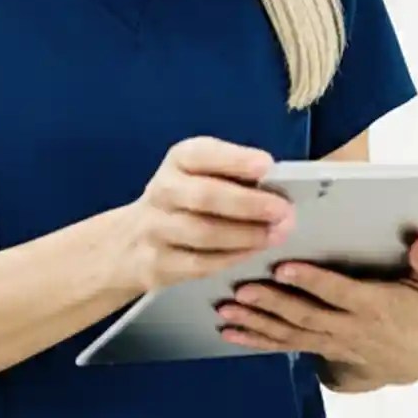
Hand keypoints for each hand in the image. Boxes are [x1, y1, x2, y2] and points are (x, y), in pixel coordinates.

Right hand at [118, 137, 295, 291]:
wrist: (134, 239)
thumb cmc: (187, 201)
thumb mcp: (202, 176)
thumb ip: (233, 176)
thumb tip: (278, 186)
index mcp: (179, 161)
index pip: (202, 154)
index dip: (235, 159)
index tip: (267, 165)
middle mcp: (163, 190)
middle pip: (205, 196)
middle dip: (248, 203)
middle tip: (283, 210)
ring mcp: (156, 229)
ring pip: (203, 233)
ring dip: (245, 235)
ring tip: (275, 235)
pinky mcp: (158, 263)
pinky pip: (198, 264)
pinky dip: (231, 258)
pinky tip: (253, 253)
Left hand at [218, 238, 417, 390]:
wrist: (416, 358)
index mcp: (373, 306)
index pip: (339, 293)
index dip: (313, 282)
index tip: (285, 268)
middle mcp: (348, 327)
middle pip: (305, 316)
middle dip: (272, 304)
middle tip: (241, 291)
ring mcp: (330, 342)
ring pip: (289, 334)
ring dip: (256, 323)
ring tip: (226, 311)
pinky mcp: (317, 348)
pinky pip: (284, 346)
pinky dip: (256, 340)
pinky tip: (230, 333)